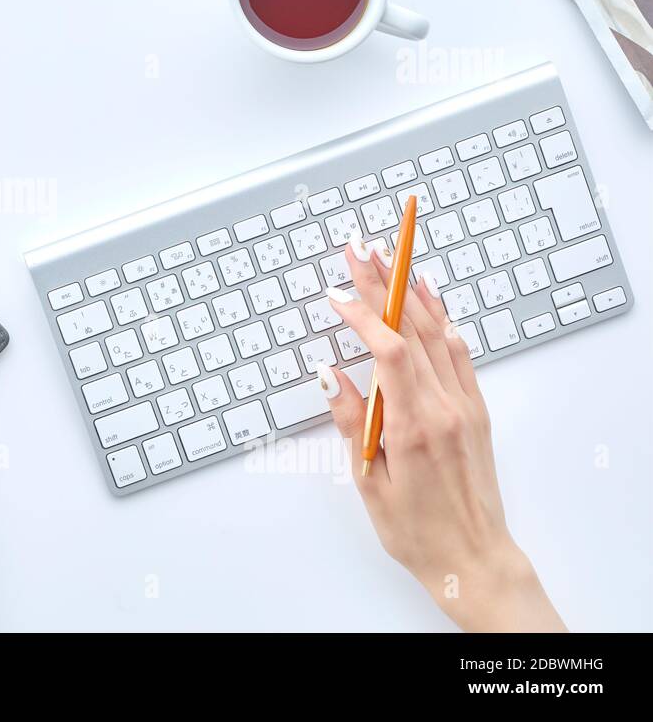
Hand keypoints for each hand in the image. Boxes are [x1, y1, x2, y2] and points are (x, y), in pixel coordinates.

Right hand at [319, 236, 564, 631]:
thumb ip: (350, 422)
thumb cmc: (417, 531)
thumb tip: (329, 374)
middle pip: (411, 329)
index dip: (360, 313)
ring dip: (410, 292)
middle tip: (359, 246)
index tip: (335, 291)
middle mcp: (445, 407)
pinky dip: (440, 319)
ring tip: (390, 257)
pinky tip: (428, 299)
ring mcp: (465, 405)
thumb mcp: (369, 482)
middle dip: (382, 283)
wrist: (473, 559)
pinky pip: (458, 352)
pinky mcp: (476, 410)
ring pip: (437, 333)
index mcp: (414, 425)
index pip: (386, 350)